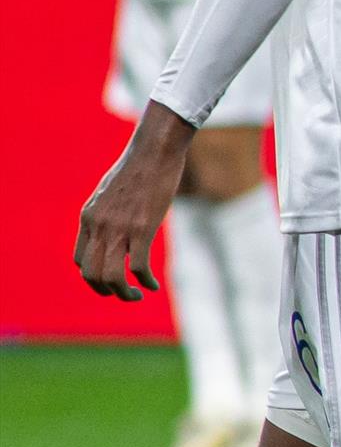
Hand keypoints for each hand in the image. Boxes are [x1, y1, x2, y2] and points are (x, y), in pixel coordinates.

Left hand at [74, 102, 195, 300]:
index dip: (94, 275)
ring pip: (112, 276)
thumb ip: (108, 212)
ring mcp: (120, 228)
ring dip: (124, 293)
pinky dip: (146, 282)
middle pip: (91, 273)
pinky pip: (139, 266)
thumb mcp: (111, 192)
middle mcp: (99, 225)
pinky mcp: (143, 228)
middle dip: (106, 291)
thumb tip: (115, 225)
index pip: (80, 259)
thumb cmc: (138, 168)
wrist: (154, 152)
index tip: (113, 277)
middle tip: (124, 294)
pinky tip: (154, 285)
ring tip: (137, 295)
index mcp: (89, 217)